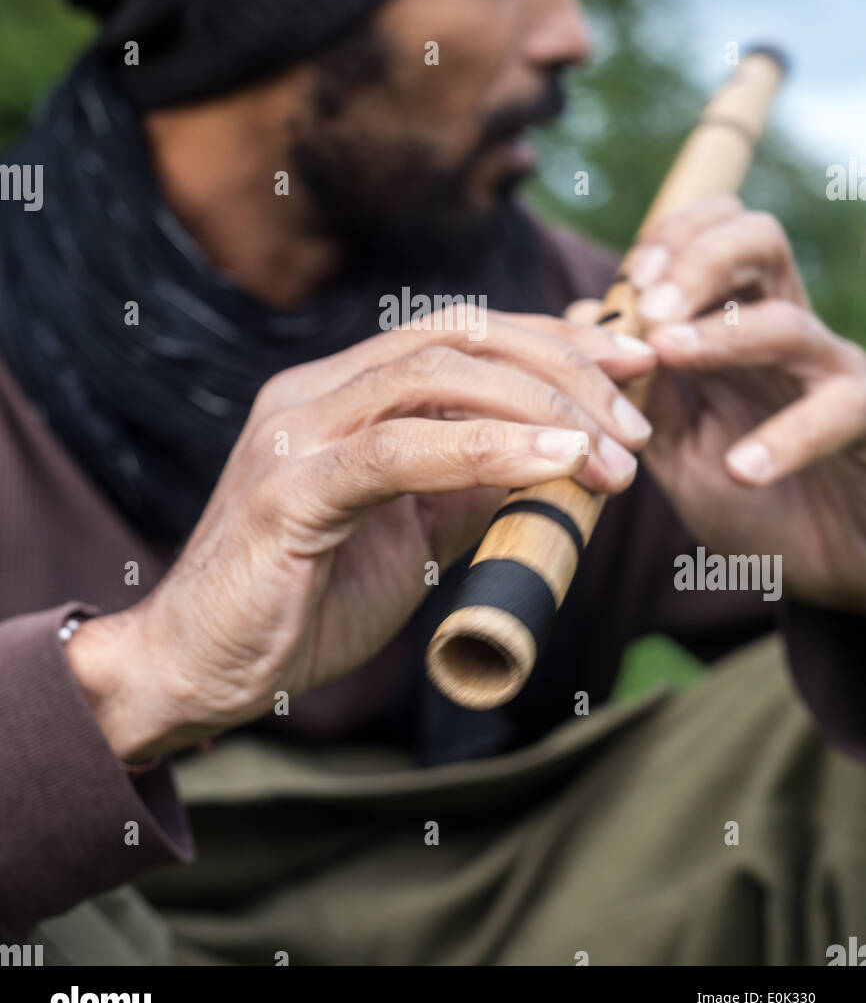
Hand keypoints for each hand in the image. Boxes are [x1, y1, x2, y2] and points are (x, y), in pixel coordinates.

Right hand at [69, 308, 655, 759]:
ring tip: (612, 454)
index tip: (633, 364)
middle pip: (456, 338)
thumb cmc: (303, 602)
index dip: (552, 338)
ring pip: (432, 376)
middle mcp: (314, 393)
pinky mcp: (288, 489)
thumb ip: (467, 487)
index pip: (458, 333)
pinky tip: (556, 462)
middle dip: (562, 366)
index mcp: (339, 393)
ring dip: (538, 407)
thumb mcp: (408, 534)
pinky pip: (399, 450)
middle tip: (637, 415)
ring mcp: (296, 433)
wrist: (201, 669)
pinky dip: (488, 448)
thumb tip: (555, 458)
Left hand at [575, 196, 865, 609]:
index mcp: (736, 325)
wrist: (827, 570)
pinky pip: (839, 411)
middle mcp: (787, 334)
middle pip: (759, 240)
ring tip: (669, 353)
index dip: (672, 237)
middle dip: (699, 256)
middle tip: (652, 303)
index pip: (714, 233)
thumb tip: (583, 311)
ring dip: (724, 332)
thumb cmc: (753, 501)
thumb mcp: (676, 448)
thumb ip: (635, 388)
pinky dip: (789, 438)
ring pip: (789, 321)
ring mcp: (832, 375)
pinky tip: (743, 469)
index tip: (634, 277)